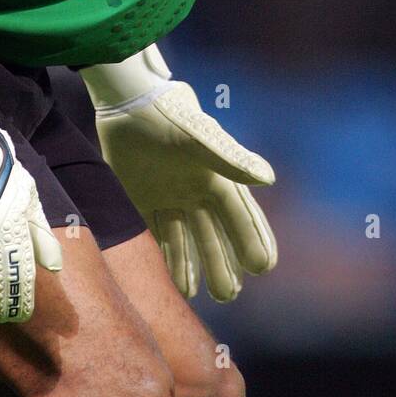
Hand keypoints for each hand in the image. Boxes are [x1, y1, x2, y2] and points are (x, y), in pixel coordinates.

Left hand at [81, 48, 276, 301]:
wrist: (127, 101)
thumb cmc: (168, 115)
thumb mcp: (200, 137)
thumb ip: (230, 158)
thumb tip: (268, 179)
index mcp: (215, 175)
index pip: (238, 214)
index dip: (251, 238)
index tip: (264, 266)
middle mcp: (195, 189)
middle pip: (213, 232)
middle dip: (223, 262)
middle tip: (230, 294)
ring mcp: (168, 194)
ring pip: (186, 238)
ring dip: (194, 265)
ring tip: (202, 296)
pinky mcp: (141, 196)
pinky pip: (155, 233)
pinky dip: (164, 256)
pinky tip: (170, 280)